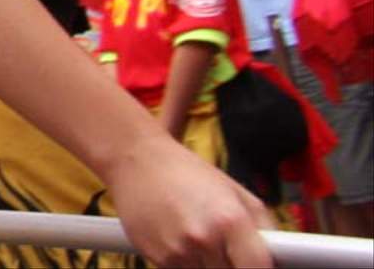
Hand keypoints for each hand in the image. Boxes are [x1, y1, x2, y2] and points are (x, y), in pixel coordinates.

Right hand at [102, 136, 271, 266]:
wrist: (135, 160)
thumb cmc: (186, 172)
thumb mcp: (235, 192)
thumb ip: (264, 227)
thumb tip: (283, 257)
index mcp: (230, 220)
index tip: (259, 265)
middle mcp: (204, 239)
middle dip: (235, 266)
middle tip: (230, 252)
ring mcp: (178, 251)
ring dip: (211, 267)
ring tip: (203, 243)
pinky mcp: (157, 258)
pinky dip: (189, 265)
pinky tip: (183, 242)